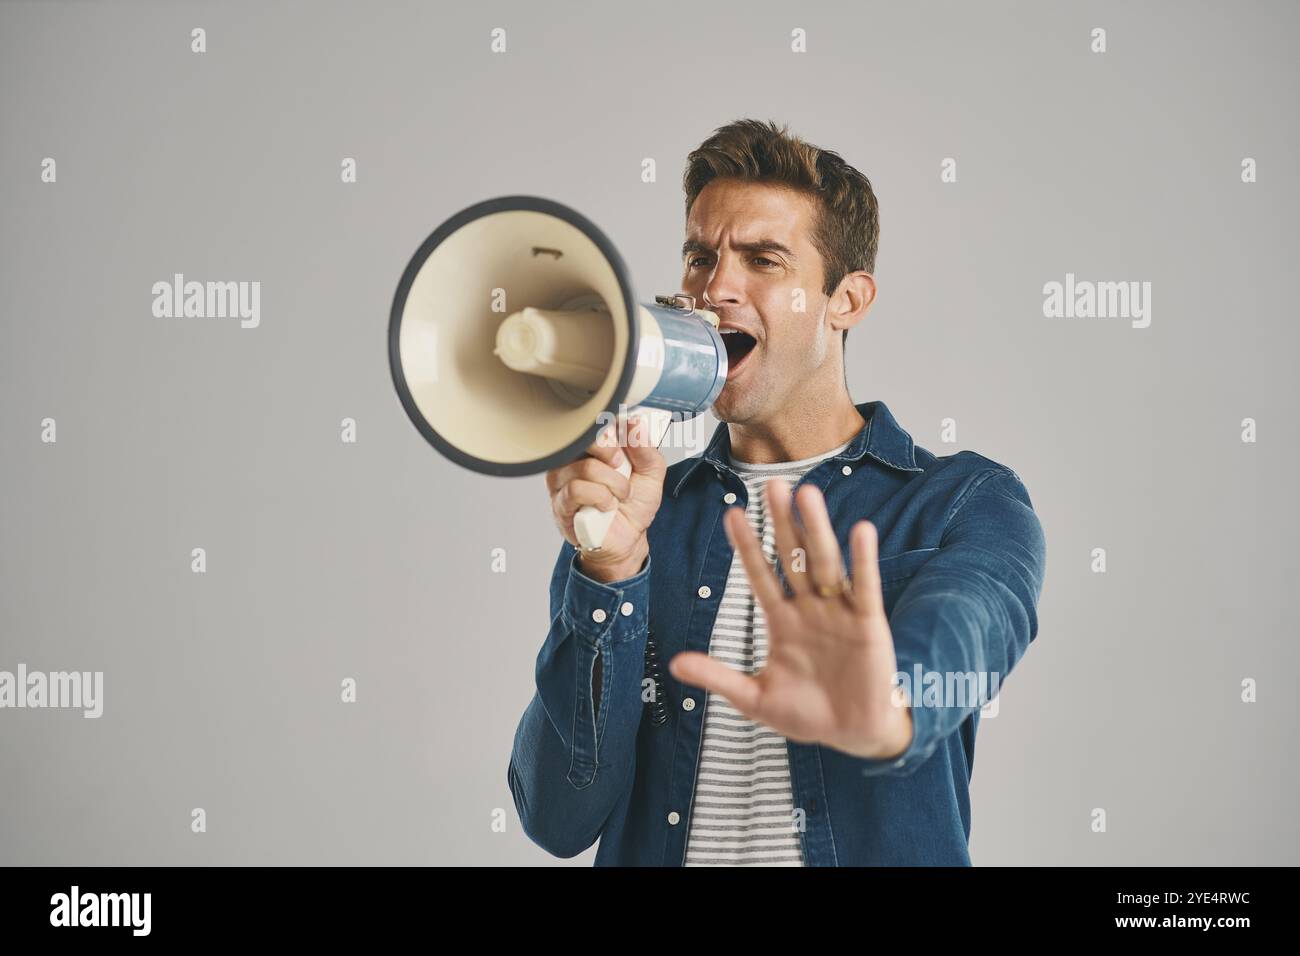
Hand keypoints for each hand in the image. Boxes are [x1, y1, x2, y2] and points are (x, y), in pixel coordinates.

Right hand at [545, 416, 666, 582]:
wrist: (628, 539)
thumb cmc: (633, 505)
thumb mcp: (651, 473)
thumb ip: (646, 448)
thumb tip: (634, 423)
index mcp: (592, 446)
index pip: (592, 421)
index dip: (611, 428)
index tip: (626, 442)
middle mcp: (572, 458)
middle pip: (583, 438)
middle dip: (610, 452)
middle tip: (620, 466)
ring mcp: (562, 480)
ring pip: (584, 467)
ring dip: (612, 484)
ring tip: (620, 495)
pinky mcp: (560, 502)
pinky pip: (577, 489)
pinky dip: (600, 498)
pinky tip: (606, 506)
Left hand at [668, 478, 912, 759]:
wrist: (853, 735)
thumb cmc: (805, 715)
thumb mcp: (755, 698)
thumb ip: (718, 677)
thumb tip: (673, 664)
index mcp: (781, 621)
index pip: (761, 575)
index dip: (747, 546)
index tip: (732, 513)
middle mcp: (810, 608)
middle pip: (793, 557)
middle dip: (782, 523)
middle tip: (772, 484)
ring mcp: (839, 612)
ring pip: (826, 563)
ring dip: (816, 529)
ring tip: (807, 495)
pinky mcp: (869, 623)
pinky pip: (865, 587)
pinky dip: (864, 560)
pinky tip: (861, 530)